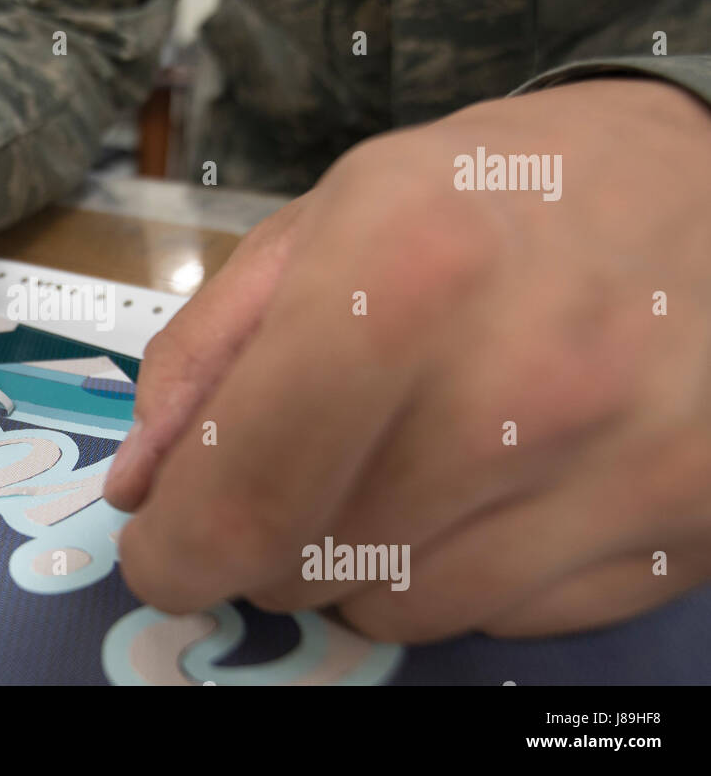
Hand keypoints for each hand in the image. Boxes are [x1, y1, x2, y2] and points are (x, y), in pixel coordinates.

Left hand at [105, 78, 710, 641]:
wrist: (693, 179)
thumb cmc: (483, 194)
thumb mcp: (320, 222)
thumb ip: (207, 356)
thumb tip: (140, 491)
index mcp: (406, 277)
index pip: (245, 499)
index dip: (175, 552)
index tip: (163, 550)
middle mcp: (525, 388)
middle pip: (309, 569)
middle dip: (263, 540)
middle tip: (292, 467)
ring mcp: (622, 468)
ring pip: (398, 613)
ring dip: (357, 563)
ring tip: (402, 458)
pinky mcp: (687, 525)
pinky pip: (501, 617)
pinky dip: (457, 572)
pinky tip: (490, 483)